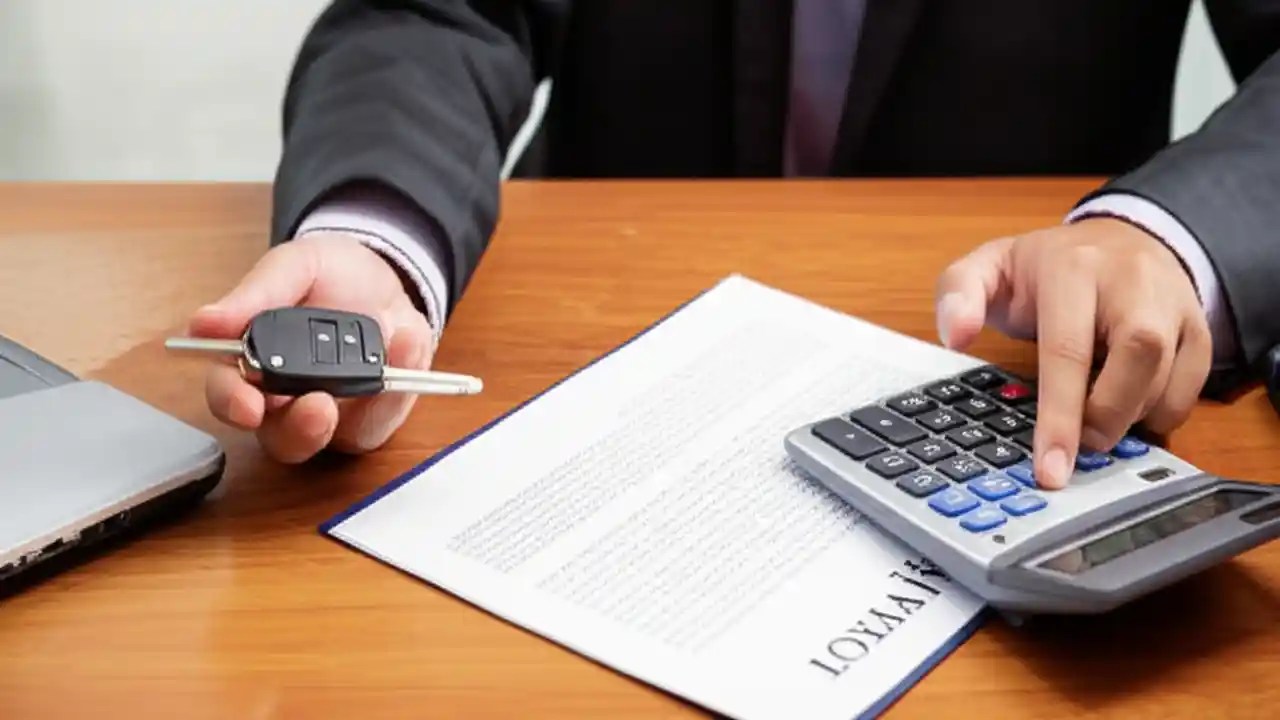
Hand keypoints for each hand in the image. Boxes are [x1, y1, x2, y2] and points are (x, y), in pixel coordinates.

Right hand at [188, 232, 434, 462]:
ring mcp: (331, 414)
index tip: (246, 405)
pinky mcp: (371, 418)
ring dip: (354, 416)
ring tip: (371, 380)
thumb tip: (203, 323)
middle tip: (318, 406)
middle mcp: (285, 400)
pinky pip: (380, 420)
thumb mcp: (296, 266)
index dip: (231, 402)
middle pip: (278, 436)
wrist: (386, 279)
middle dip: (297, 430)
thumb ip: (256, 294)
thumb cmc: (329, 276)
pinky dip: (396, 388)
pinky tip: (406, 343)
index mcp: (253, 362)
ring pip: (335, 441)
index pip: (228, 393)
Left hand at [935, 218, 1212, 488]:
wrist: (1117, 237)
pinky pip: (1193, 386)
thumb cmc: (1046, 266)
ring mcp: (1173, 303)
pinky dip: (1161, 412)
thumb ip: (958, 294)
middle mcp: (1131, 281)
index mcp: (1072, 268)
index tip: (1050, 468)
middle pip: (1137, 358)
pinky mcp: (1199, 326)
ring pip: (1170, 376)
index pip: (1068, 350)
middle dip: (1106, 417)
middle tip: (1079, 445)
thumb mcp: (990, 267)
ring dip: (1132, 417)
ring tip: (1097, 419)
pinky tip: (1129, 407)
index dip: (1059, 417)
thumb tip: (956, 336)